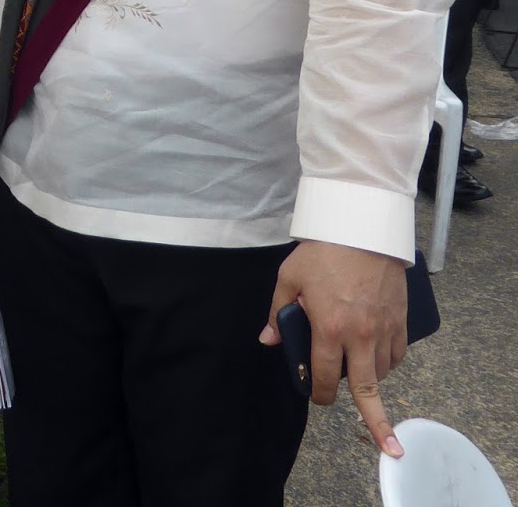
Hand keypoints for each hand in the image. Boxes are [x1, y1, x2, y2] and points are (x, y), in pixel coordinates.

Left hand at [260, 240, 408, 456]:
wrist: (361, 229)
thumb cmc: (322, 253)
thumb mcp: (289, 279)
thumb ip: (278, 313)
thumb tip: (268, 340)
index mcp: (329, 329)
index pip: (324, 376)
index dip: (318, 392)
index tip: (315, 395)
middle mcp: (360, 336)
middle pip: (368, 391)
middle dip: (374, 421)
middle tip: (381, 440)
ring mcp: (384, 330)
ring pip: (382, 372)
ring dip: (369, 378)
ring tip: (354, 371)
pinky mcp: (401, 321)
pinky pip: (397, 355)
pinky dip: (387, 361)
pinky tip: (375, 356)